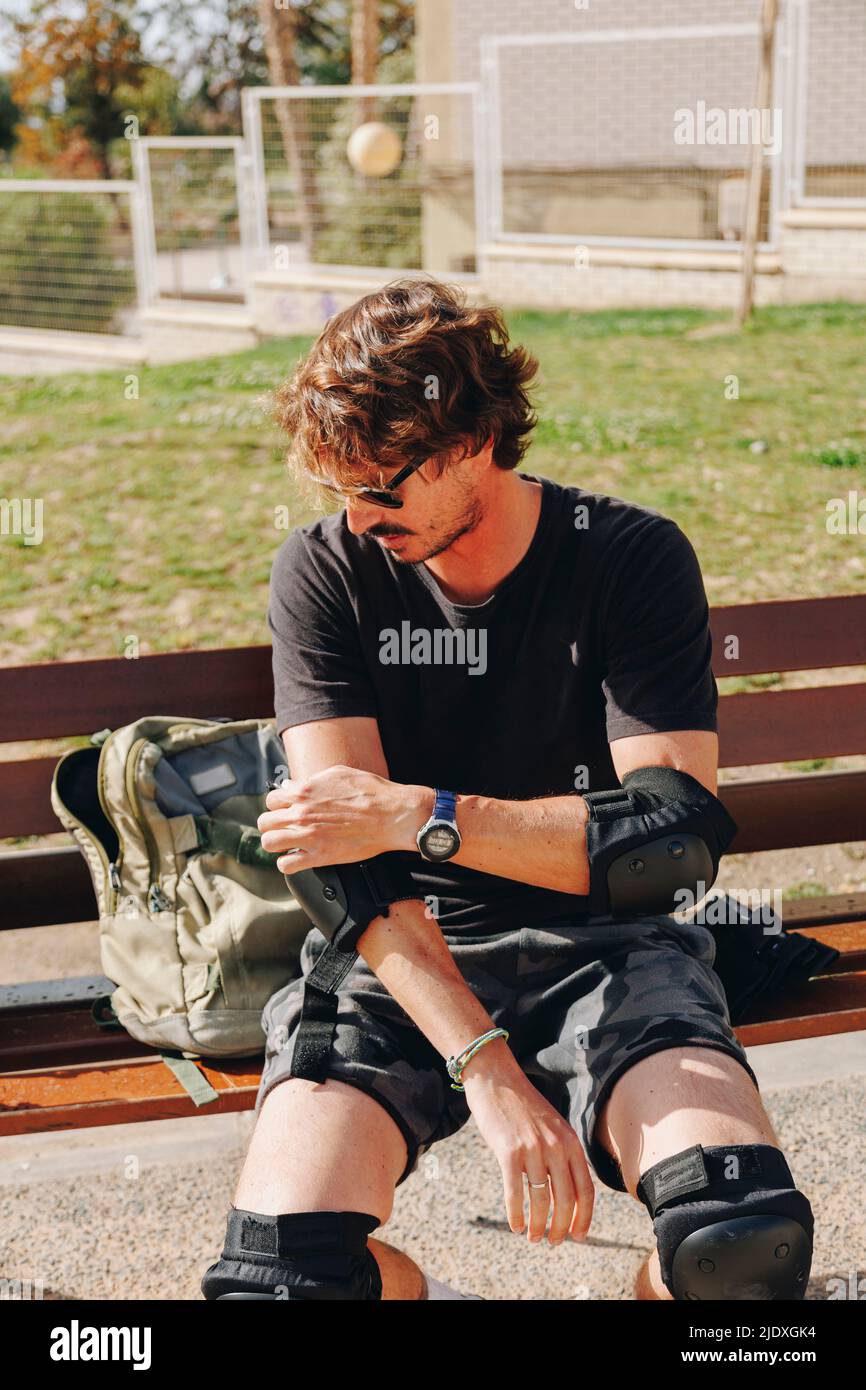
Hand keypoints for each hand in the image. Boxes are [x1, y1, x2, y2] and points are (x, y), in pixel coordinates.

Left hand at [258, 764, 427, 872]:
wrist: (392, 815)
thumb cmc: (371, 792)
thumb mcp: (338, 774)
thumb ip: (311, 780)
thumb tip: (291, 785)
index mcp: (304, 792)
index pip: (272, 799)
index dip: (278, 804)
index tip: (286, 809)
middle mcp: (302, 814)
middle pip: (265, 822)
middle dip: (272, 824)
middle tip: (282, 827)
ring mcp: (309, 836)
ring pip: (269, 844)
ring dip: (275, 844)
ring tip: (286, 844)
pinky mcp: (320, 856)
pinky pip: (287, 865)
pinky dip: (288, 863)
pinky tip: (297, 858)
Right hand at [460, 1047, 593, 1244]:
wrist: (496, 1079)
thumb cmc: (522, 1105)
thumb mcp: (552, 1126)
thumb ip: (562, 1153)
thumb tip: (567, 1192)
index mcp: (570, 1141)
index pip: (586, 1189)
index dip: (584, 1217)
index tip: (579, 1236)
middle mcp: (556, 1146)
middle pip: (566, 1199)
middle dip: (562, 1227)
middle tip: (554, 1242)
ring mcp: (532, 1149)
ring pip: (541, 1200)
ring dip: (538, 1225)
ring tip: (533, 1237)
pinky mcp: (508, 1151)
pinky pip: (515, 1192)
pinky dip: (516, 1214)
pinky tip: (515, 1226)